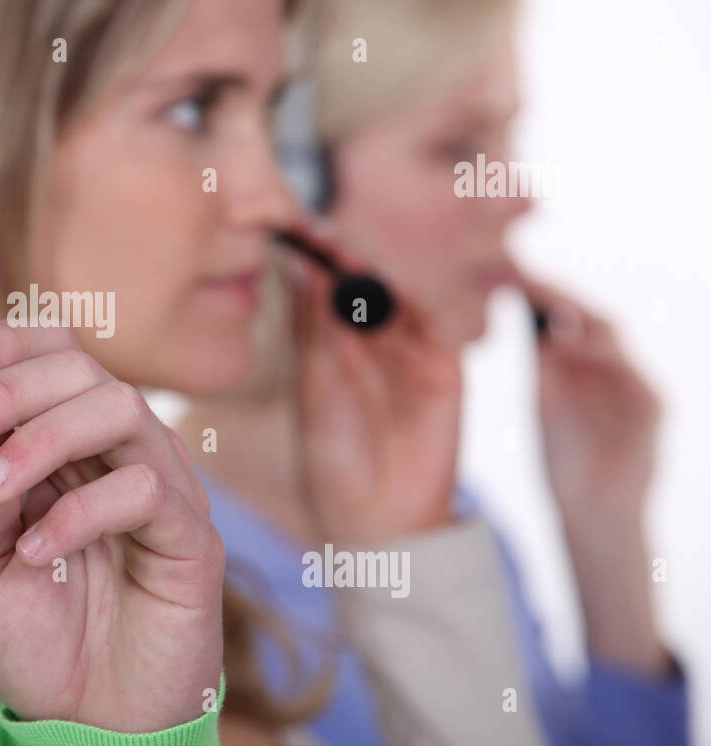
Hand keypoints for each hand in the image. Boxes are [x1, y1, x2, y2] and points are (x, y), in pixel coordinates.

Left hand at [0, 321, 223, 731]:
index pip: (53, 357)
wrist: (87, 721)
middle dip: (5, 389)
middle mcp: (120, 454)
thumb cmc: (37, 637)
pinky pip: (146, 489)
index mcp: (71, 445)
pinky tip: (34, 552)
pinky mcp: (192, 537)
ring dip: (41, 437)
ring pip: (120, 410)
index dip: (4, 346)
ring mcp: (163, 489)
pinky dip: (81, 512)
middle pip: (81, 370)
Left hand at [284, 248, 462, 544]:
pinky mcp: (448, 366)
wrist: (375, 518)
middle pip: (368, 277)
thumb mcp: (314, 383)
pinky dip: (426, 300)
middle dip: (348, 250)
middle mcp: (375, 335)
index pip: (327, 280)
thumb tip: (299, 262)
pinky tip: (400, 285)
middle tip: (323, 231)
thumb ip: (312, 325)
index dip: (316, 253)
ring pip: (404, 292)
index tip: (296, 228)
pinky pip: (443, 322)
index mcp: (334, 338)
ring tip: (353, 253)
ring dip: (382, 269)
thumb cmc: (332, 456)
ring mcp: (413, 347)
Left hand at [518, 274, 667, 671]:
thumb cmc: (566, 457)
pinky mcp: (652, 408)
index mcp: (581, 359)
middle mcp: (611, 362)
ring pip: (612, 337)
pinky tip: (578, 350)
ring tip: (550, 312)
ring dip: (580, 322)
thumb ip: (543, 362)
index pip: (562, 312)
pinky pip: (636, 377)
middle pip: (587, 314)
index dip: (536, 291)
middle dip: (557, 295)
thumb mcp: (546, 401)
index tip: (501, 275)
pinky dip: (609, 361)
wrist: (593, 512)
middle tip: (523, 279)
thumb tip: (518, 316)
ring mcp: (634, 381)